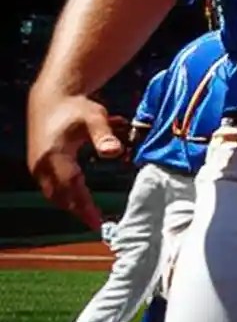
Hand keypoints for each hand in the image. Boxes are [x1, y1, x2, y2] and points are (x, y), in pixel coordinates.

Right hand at [26, 92, 126, 229]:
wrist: (52, 98)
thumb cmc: (77, 107)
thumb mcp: (95, 117)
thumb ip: (105, 135)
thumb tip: (114, 152)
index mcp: (55, 156)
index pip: (71, 188)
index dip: (84, 207)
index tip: (97, 223)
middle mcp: (41, 165)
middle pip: (60, 196)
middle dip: (78, 211)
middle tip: (97, 223)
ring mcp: (37, 166)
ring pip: (53, 194)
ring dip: (71, 205)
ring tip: (90, 216)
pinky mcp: (37, 165)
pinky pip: (50, 188)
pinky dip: (65, 196)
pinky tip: (80, 199)